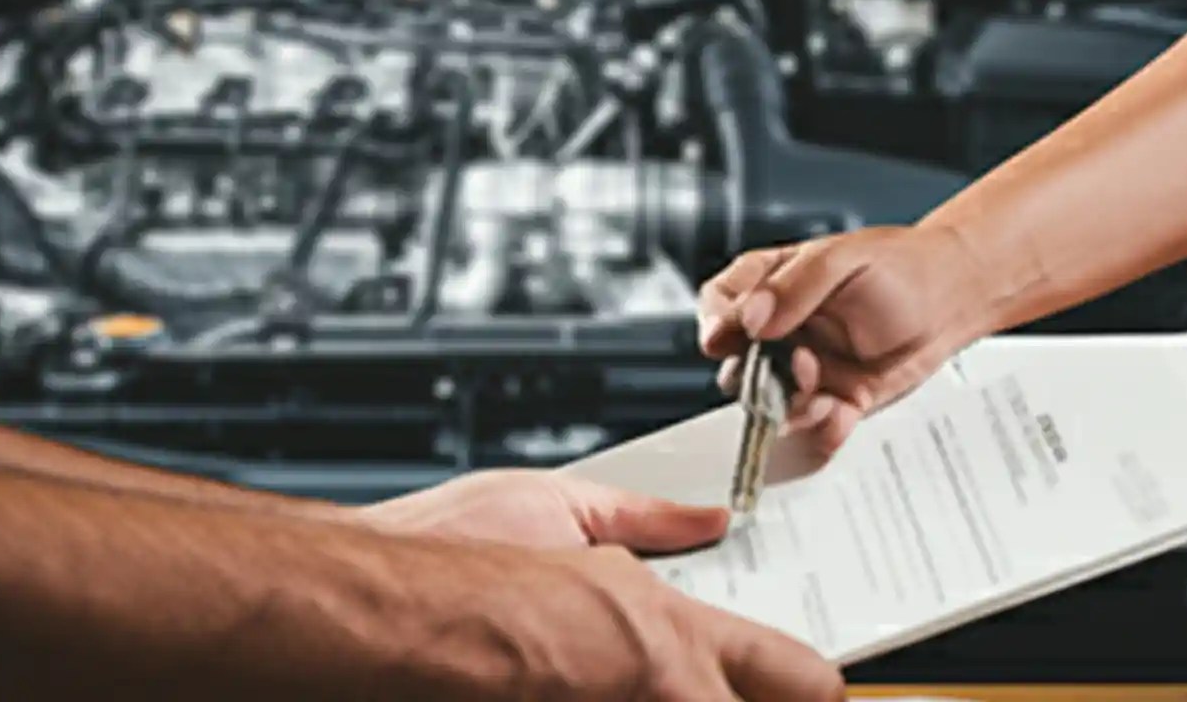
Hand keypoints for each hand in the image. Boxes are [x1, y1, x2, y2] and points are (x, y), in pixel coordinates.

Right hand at [359, 473, 844, 699]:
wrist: (372, 616)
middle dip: (746, 696)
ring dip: (682, 697)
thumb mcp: (561, 503)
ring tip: (628, 669)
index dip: (814, 685)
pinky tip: (584, 676)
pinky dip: (616, 696)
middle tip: (719, 676)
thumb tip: (705, 518)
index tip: (813, 683)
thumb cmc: (449, 554)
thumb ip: (648, 518)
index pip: (800, 680)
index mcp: (665, 636)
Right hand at [698, 225, 986, 454]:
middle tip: (798, 369)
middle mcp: (780, 330)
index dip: (716, 325)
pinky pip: (813, 427)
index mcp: (771, 284)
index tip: (724, 340)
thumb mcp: (844, 259)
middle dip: (757, 378)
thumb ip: (794, 287)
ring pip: (770, 403)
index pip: (720, 305)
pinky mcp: (833, 399)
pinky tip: (840, 414)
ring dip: (790, 408)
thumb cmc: (902, 266)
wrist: (955, 299)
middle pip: (735, 364)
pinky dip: (822, 431)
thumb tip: (751, 319)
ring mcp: (803, 368)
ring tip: (824, 398)